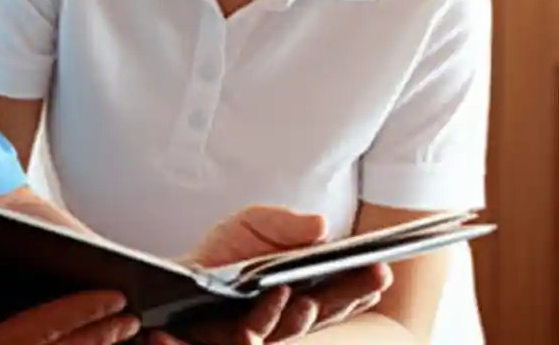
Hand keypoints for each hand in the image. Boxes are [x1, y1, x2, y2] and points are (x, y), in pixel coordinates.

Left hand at [151, 206, 393, 343]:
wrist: (177, 276)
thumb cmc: (224, 252)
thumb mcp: (257, 224)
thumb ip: (288, 225)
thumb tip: (323, 226)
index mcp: (301, 292)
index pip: (338, 295)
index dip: (361, 286)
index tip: (382, 269)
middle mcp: (286, 317)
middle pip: (324, 312)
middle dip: (348, 297)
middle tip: (375, 276)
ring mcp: (259, 331)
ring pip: (289, 330)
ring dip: (303, 314)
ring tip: (306, 297)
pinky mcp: (228, 338)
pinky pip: (247, 337)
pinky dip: (262, 320)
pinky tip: (273, 297)